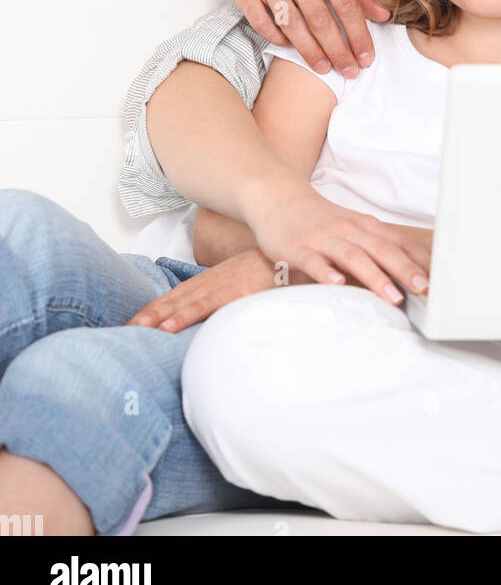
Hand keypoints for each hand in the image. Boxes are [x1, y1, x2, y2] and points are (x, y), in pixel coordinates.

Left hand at [126, 247, 278, 333]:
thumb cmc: (270, 271)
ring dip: (156, 316)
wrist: (292, 256)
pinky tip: (166, 327)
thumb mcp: (245, 283)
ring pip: (181, 303)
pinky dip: (182, 316)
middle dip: (147, 314)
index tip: (135, 322)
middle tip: (123, 329)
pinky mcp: (232, 294)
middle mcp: (210, 282)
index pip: (177, 296)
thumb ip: (229, 296)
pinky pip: (203, 307)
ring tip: (136, 329)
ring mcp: (220, 287)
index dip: (155, 309)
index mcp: (211, 281)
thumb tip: (219, 312)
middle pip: (172, 299)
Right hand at [205, 0, 388, 70]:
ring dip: (311, 52)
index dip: (359, 34)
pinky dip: (278, 39)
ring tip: (324, 68)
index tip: (366, 57)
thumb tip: (382, 15)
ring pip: (293, 26)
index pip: (346, 4)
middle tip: (349, 70)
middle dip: (338, 51)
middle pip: (321, 20)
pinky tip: (290, 48)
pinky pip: (264, 24)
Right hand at [245, 180, 431, 306]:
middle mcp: (348, 230)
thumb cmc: (320, 218)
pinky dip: (327, 273)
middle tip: (426, 290)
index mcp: (365, 227)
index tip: (442, 280)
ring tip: (392, 296)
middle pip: (382, 250)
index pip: (399, 243)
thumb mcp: (354, 227)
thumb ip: (379, 245)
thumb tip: (414, 267)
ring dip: (375, 277)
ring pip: (353, 257)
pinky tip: (338, 285)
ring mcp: (323, 239)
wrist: (276, 196)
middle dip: (406, 270)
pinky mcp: (298, 248)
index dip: (421, 261)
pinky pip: (314, 262)